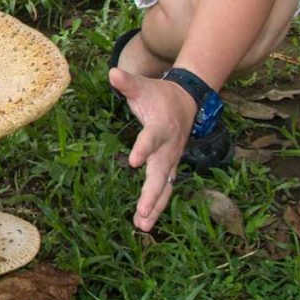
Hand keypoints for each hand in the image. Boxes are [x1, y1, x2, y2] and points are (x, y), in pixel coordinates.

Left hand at [110, 67, 197, 231]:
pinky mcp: (170, 166)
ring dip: (154, 206)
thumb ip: (127, 82)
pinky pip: (165, 189)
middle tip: (141, 211)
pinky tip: (144, 222)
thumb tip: (112, 73)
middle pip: (161, 172)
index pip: (151, 139)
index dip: (143, 149)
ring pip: (165, 186)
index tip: (133, 162)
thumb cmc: (159, 94)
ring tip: (142, 225)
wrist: (188, 100)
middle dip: (152, 193)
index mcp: (161, 126)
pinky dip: (157, 205)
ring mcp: (172, 159)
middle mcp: (169, 147)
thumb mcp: (143, 86)